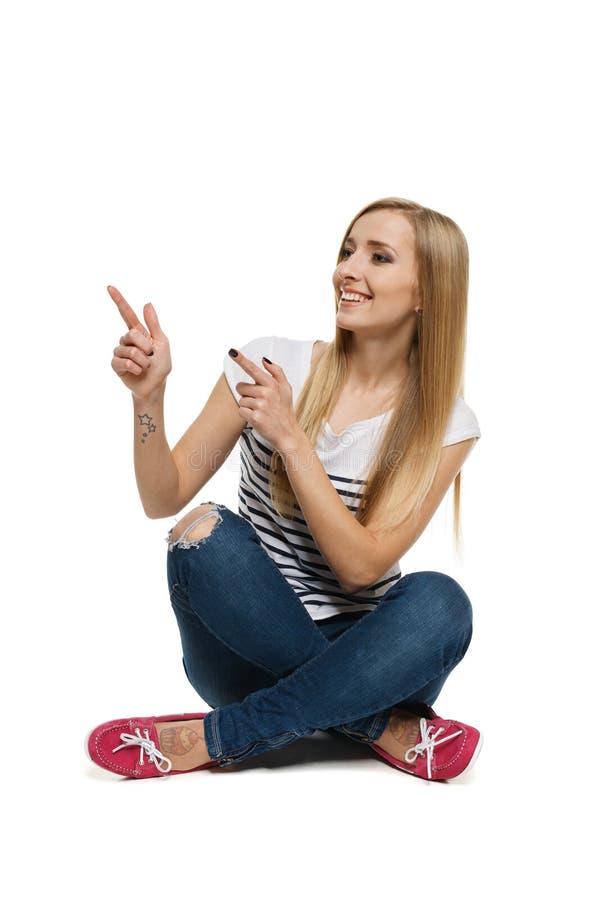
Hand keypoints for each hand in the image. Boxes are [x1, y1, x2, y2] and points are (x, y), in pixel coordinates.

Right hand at [108, 285, 171, 399]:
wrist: (156, 386)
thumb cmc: (161, 365)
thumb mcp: (162, 343)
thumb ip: (154, 324)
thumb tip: (147, 303)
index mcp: (139, 333)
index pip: (127, 314)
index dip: (119, 300)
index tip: (109, 287)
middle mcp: (127, 340)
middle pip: (131, 334)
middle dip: (145, 346)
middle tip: (151, 356)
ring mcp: (120, 352)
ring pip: (128, 350)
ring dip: (142, 361)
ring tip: (145, 366)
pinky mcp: (116, 365)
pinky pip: (122, 362)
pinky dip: (135, 368)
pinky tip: (138, 372)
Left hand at [231, 350, 300, 451]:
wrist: (288, 434)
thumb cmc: (285, 410)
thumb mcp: (287, 389)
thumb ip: (277, 372)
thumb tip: (263, 360)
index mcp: (272, 384)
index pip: (253, 369)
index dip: (241, 360)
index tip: (232, 352)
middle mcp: (266, 393)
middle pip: (241, 387)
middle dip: (246, 394)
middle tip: (259, 402)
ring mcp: (260, 405)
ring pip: (241, 400)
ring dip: (247, 406)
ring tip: (260, 411)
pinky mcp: (255, 417)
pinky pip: (240, 411)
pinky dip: (246, 415)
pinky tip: (257, 418)